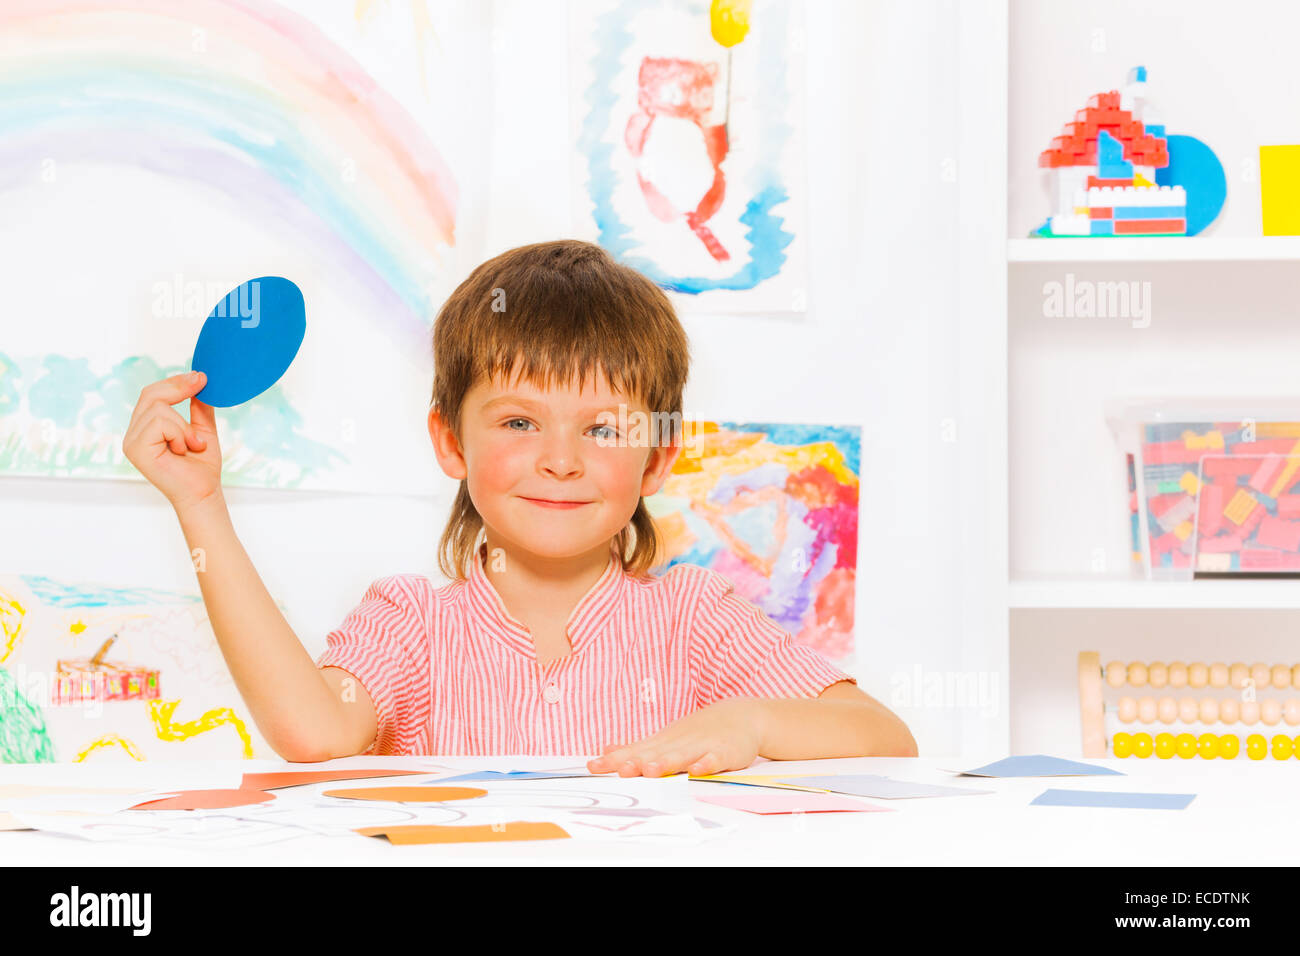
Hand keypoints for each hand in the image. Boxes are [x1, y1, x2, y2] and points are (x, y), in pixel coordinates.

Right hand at [121, 371, 223, 514]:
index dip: (175, 382)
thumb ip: (198, 406)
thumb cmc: (202, 467)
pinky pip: (160, 423)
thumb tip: (199, 379)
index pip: (152, 394)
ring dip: (184, 426)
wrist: (204, 493)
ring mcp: (131, 442)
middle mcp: (133, 433)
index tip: (200, 377)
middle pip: (150, 394)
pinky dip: (179, 434)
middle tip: (202, 384)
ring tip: (193, 444)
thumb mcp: (202, 429)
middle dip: (179, 387)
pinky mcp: (135, 449)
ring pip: (159, 408)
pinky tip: (184, 450)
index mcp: (145, 428)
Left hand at [586, 698, 763, 776]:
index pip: (635, 752)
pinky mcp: (726, 752)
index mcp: (663, 742)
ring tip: (652, 770)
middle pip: (656, 753)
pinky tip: (698, 770)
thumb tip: (605, 751)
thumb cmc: (697, 733)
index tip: (594, 767)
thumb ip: (636, 749)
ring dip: (668, 762)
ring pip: (683, 755)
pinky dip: (708, 763)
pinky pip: (716, 758)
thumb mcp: (665, 739)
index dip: (616, 760)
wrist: (741, 716)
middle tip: (622, 771)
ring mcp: (702, 746)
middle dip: (638, 762)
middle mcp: (679, 743)